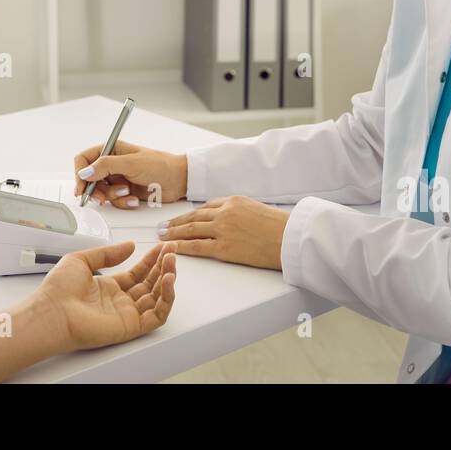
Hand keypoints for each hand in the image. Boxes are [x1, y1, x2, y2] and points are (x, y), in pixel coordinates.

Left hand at [29, 241, 175, 351]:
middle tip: (171, 250)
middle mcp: (120, 301)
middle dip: (163, 266)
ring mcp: (126, 314)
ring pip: (157, 298)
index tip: (162, 247)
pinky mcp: (131, 326)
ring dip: (167, 279)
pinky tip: (167, 280)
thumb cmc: (58, 290)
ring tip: (171, 262)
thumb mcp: (81, 260)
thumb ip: (108, 253)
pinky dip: (166, 299)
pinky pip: (157, 315)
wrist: (51, 312)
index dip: (151, 260)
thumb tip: (130, 246)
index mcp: (109, 287)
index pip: (138, 273)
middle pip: (150, 283)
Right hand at [74, 140, 187, 208]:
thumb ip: (106, 166)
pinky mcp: (124, 191)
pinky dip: (123, 202)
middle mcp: (112, 163)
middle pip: (89, 179)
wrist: (179, 180)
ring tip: (127, 193)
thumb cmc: (161, 165)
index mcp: (111, 149)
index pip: (84, 159)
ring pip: (101, 192)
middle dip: (96, 191)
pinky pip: (114, 201)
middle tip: (102, 198)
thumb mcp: (131, 164)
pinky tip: (134, 199)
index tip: (82, 188)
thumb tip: (84, 172)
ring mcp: (118, 178)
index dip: (80, 173)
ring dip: (113, 197)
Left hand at [157, 195, 288, 270]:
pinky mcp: (224, 248)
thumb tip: (222, 216)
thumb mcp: (254, 208)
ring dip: (173, 233)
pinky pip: (197, 246)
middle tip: (161, 227)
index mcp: (232, 201)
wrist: (289, 238)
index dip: (188, 214)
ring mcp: (223, 230)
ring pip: (190, 230)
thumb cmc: (277, 226)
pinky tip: (171, 248)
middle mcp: (224, 213)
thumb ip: (235, 210)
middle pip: (193, 217)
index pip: (204, 208)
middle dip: (175, 223)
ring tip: (161, 237)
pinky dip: (181, 247)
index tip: (179, 218)